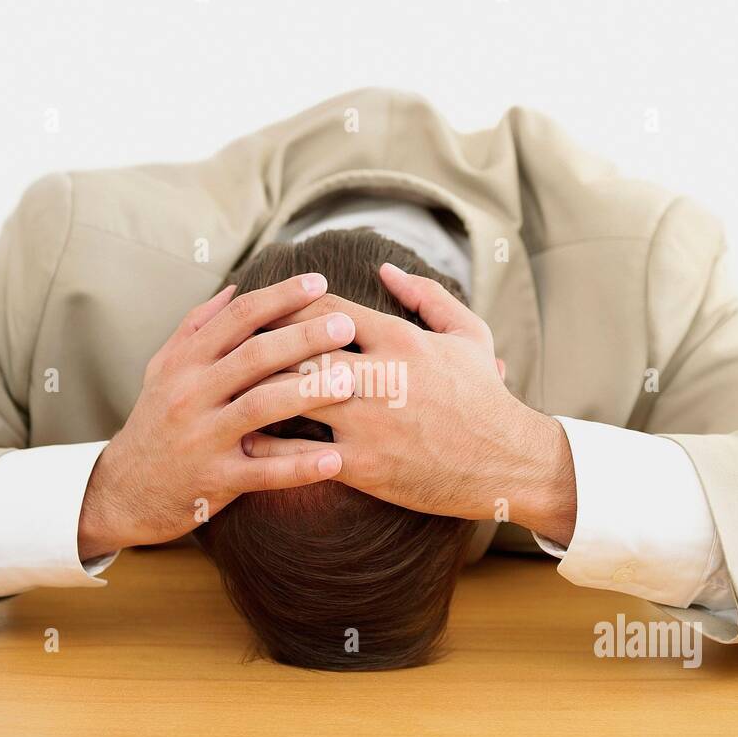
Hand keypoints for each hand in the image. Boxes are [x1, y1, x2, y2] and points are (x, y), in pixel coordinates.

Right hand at [77, 274, 357, 557]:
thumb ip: (195, 328)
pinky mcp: (215, 479)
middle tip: (347, 326)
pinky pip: (264, 471)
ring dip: (307, 393)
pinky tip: (335, 458)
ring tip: (348, 381)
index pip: (236, 318)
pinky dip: (300, 466)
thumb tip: (234, 289)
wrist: (124, 491)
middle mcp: (192, 395)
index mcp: (185, 363)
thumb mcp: (162, 370)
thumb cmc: (155, 422)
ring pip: (260, 407)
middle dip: (303, 338)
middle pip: (254, 356)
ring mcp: (203, 438)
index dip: (279, 297)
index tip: (319, 283)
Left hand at [245, 262, 577, 543]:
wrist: (508, 462)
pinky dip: (269, 442)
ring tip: (229, 389)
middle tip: (233, 347)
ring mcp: (370, 423)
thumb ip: (427, 296)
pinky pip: (301, 451)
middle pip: (299, 348)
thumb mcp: (469, 335)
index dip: (287, 306)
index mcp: (401, 340)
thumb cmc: (486, 397)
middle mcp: (381, 377)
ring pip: (293, 395)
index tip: (265, 309)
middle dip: (262, 345)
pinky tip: (248, 437)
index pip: (325, 310)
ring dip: (256, 390)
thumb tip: (386, 269)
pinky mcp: (365, 467)